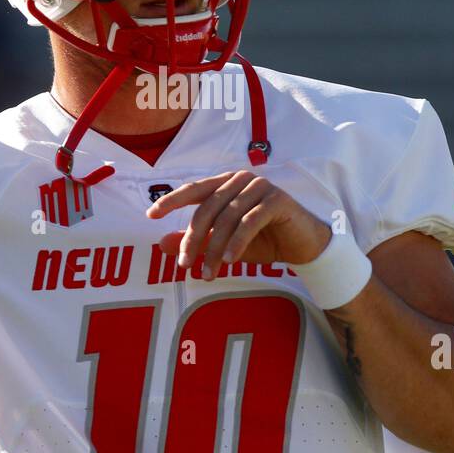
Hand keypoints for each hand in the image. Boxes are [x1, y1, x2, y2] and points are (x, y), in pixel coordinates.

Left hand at [145, 170, 332, 278]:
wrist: (303, 246)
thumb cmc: (262, 241)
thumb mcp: (224, 244)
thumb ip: (196, 240)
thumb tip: (161, 243)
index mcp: (226, 183)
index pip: (194, 190)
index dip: (171, 200)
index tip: (150, 215)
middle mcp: (241, 179)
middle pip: (208, 208)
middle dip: (193, 239)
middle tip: (184, 265)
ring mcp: (260, 186)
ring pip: (227, 218)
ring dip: (214, 248)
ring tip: (207, 273)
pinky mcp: (277, 199)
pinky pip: (249, 222)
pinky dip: (237, 243)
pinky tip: (229, 261)